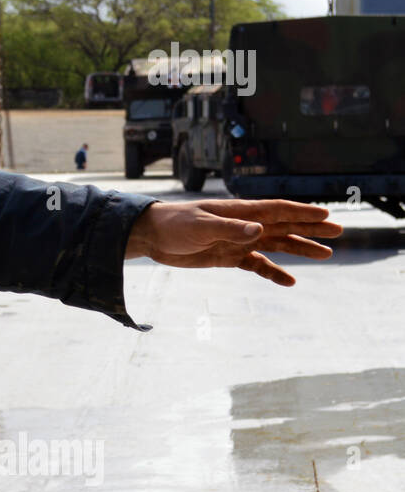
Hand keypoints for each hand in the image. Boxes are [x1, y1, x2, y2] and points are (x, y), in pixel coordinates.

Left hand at [124, 199, 342, 285]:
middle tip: (339, 231)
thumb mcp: (201, 226)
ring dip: (299, 248)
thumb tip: (259, 230)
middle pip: (285, 225)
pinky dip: (273, 272)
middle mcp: (244, 224)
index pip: (278, 210)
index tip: (327, 215)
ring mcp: (238, 240)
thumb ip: (230, 228)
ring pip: (276, 244)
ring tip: (325, 254)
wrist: (152, 237)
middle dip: (311, 228)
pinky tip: (289, 281)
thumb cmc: (175, 224)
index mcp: (240, 211)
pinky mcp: (229, 257)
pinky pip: (257, 264)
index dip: (302, 212)